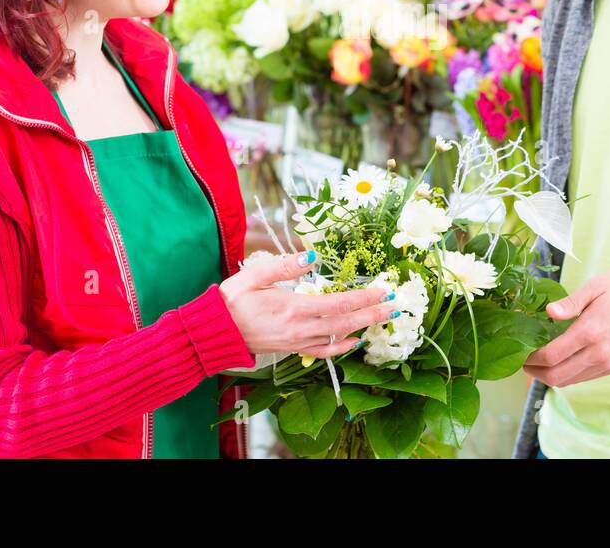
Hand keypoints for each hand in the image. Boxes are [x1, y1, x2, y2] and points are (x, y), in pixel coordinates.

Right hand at [219, 251, 397, 359]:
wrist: (214, 332)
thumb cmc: (232, 300)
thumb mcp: (254, 275)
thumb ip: (284, 265)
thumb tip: (312, 257)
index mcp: (293, 308)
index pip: (338, 304)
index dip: (364, 297)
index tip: (384, 291)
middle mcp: (299, 328)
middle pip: (345, 323)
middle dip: (372, 314)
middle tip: (396, 307)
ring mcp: (296, 342)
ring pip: (338, 337)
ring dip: (363, 328)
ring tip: (383, 320)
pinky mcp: (291, 349)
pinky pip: (322, 351)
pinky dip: (341, 348)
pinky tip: (355, 342)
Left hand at [522, 270, 609, 387]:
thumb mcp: (594, 287)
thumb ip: (570, 303)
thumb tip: (549, 312)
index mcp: (590, 331)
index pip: (552, 355)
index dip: (532, 358)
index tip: (520, 351)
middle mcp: (597, 353)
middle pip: (556, 375)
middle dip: (534, 372)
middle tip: (522, 361)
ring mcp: (605, 364)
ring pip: (567, 381)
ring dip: (547, 376)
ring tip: (535, 363)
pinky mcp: (609, 368)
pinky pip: (580, 378)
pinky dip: (563, 375)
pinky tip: (555, 363)